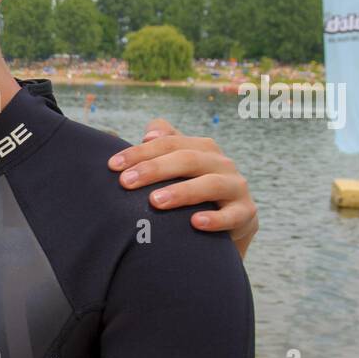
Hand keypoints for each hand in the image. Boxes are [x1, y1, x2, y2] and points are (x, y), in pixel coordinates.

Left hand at [108, 118, 258, 257]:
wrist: (228, 224)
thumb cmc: (192, 190)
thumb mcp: (177, 167)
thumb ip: (164, 144)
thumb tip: (149, 133)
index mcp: (202, 148)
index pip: (169, 143)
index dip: (140, 152)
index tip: (112, 165)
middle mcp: (221, 163)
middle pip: (188, 159)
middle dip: (155, 169)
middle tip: (126, 182)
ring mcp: (236, 187)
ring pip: (211, 184)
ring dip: (182, 192)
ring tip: (154, 202)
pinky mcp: (246, 213)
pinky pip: (233, 216)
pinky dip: (215, 219)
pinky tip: (195, 223)